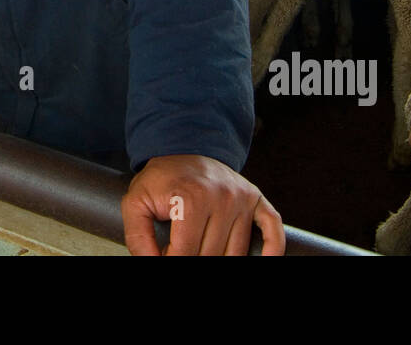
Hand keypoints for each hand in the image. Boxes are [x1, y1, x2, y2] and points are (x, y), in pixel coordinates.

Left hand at [121, 153, 284, 255]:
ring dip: (219, 258)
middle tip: (182, 248)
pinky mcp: (257, 200)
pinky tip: (265, 260)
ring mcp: (242, 199)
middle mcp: (222, 197)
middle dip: (193, 258)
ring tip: (202, 248)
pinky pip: (273, 230)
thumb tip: (152, 262)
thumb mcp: (136, 202)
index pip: (185, 252)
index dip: (171, 260)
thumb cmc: (162, 180)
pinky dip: (272, 250)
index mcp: (191, 198)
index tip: (165, 254)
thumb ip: (138, 237)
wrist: (185, 149)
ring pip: (237, 253)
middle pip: (210, 255)